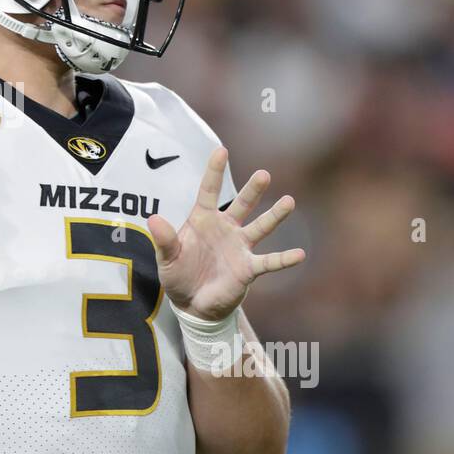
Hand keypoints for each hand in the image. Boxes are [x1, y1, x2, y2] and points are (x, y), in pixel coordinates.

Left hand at [147, 146, 304, 320]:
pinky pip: (269, 261)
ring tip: (288, 201)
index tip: (221, 150)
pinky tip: (300, 254)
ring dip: (274, 216)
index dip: (214, 172)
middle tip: (263, 174)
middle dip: (252, 190)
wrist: (192, 304)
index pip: (209, 191)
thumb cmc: (179, 275)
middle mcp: (226, 229)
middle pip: (242, 204)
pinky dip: (284, 259)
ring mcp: (240, 247)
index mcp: (203, 220)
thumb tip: (153, 220)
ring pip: (260, 227)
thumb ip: (164, 240)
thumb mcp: (166, 258)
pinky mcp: (249, 268)